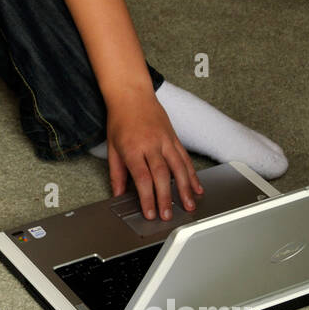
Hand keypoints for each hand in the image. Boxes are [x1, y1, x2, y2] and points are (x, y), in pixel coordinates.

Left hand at [104, 91, 203, 220]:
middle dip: (166, 198)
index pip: (142, 178)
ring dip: (185, 188)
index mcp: (133, 148)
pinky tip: (197, 187)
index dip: (147, 197)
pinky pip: (185, 158)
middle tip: (168, 215)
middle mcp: (151, 144)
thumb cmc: (119, 119)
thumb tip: (118, 194)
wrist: (131, 94)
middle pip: (162, 175)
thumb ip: (116, 173)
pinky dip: (192, 174)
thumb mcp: (112, 147)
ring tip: (188, 205)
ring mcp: (165, 140)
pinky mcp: (174, 138)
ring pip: (178, 167)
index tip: (149, 212)